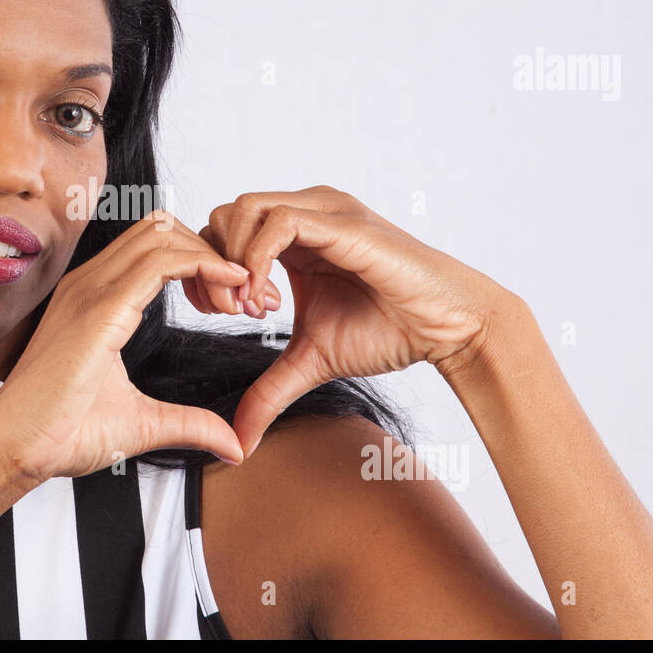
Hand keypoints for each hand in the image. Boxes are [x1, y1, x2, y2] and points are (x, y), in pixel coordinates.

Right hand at [0, 209, 249, 481]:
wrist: (16, 449)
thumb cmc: (61, 433)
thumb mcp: (144, 424)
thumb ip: (190, 424)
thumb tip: (234, 446)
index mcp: (96, 298)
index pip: (156, 246)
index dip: (204, 264)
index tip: (237, 302)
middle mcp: (91, 283)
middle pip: (164, 228)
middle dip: (213, 253)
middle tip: (247, 299)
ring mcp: (91, 289)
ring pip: (165, 233)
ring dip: (214, 259)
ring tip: (242, 300)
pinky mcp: (99, 308)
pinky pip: (161, 261)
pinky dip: (204, 266)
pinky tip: (231, 290)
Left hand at [186, 185, 516, 456]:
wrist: (445, 328)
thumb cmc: (387, 330)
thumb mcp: (310, 362)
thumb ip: (269, 391)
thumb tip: (239, 442)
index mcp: (291, 238)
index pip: (222, 231)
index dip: (207, 271)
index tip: (219, 315)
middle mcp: (302, 214)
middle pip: (223, 215)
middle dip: (212, 266)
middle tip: (232, 314)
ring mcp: (321, 212)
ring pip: (243, 210)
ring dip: (233, 262)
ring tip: (253, 308)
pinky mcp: (341, 222)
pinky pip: (279, 222)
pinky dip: (258, 259)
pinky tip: (270, 299)